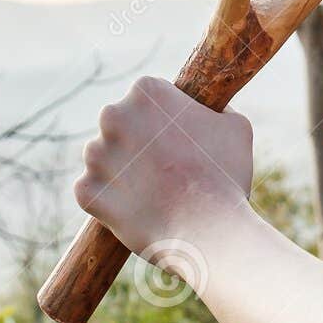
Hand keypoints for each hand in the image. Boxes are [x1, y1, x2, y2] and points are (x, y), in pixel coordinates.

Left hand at [73, 76, 253, 262]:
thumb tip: (209, 112)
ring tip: (151, 192)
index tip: (174, 140)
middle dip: (135, 143)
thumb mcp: (235, 126)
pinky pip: (92, 192)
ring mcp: (96, 154)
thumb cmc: (224, 177)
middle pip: (120, 125)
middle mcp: (113, 115)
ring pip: (103, 158)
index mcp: (147, 92)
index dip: (161, 121)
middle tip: (162, 168)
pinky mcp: (86, 190)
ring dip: (120, 171)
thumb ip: (216, 110)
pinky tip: (136, 209)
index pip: (146, 100)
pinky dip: (108, 201)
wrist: (207, 230)